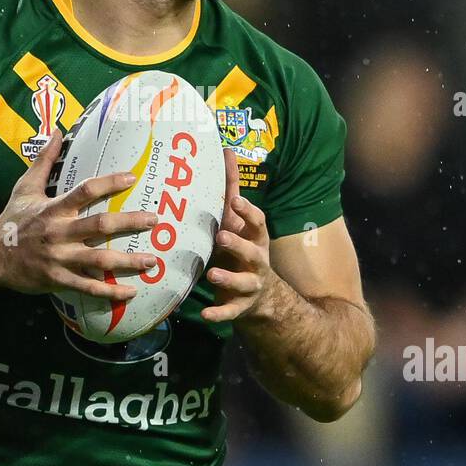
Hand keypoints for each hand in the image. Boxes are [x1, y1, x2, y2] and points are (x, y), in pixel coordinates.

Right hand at [0, 129, 160, 300]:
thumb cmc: (12, 220)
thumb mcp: (25, 188)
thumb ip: (44, 160)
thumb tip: (57, 132)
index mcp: (53, 209)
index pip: (85, 191)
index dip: (109, 183)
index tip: (132, 177)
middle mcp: (59, 232)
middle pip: (100, 225)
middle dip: (130, 223)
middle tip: (154, 219)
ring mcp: (59, 258)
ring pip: (100, 260)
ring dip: (129, 261)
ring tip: (153, 261)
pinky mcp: (58, 279)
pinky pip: (88, 287)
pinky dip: (110, 292)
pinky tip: (131, 292)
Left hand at [201, 147, 271, 322]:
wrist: (260, 296)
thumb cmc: (241, 248)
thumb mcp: (239, 222)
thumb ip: (232, 190)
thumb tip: (226, 150)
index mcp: (255, 238)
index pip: (257, 222)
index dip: (248, 213)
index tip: (235, 202)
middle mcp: (257, 260)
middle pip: (252, 251)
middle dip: (238, 243)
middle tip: (221, 235)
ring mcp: (250, 284)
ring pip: (243, 281)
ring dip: (228, 277)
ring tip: (212, 274)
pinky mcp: (240, 306)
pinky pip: (230, 312)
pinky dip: (219, 314)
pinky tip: (205, 315)